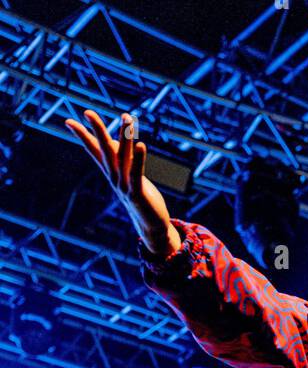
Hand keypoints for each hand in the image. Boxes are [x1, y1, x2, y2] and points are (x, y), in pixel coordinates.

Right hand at [64, 109, 181, 259]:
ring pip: (122, 157)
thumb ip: (121, 159)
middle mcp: (114, 177)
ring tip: (126, 118)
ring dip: (124, 137)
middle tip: (87, 112)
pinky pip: (136, 173)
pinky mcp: (137, 193)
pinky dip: (138, 159)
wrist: (150, 226)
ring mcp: (124, 186)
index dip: (82, 136)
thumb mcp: (129, 175)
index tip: (68, 121)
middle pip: (104, 150)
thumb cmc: (141, 197)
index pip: (93, 151)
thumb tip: (115, 140)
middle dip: (97, 130)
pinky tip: (141, 144)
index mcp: (110, 172)